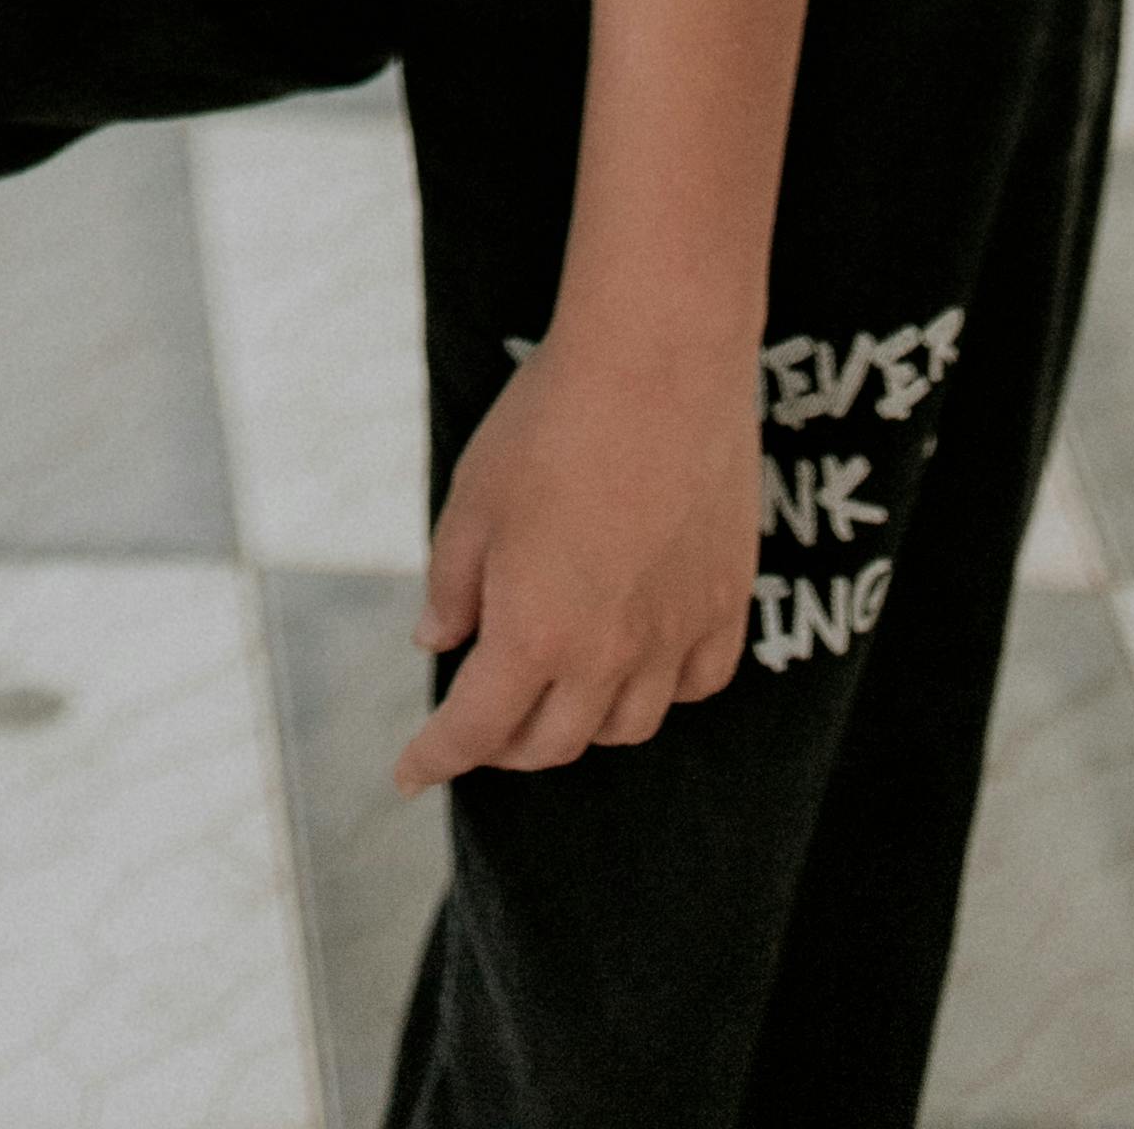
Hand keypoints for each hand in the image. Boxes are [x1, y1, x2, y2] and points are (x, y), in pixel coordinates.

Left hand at [395, 324, 755, 786]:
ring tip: (555, 692)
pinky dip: (660, 692)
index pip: (476, 731)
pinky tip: (638, 663)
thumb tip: (437, 642)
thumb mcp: (473, 499)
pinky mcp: (725, 602)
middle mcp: (608, 655)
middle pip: (553, 743)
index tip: (408, 773)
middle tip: (481, 722)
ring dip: (581, 725)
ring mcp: (675, 634)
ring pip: (627, 727)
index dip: (435, 758)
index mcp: (533, 634)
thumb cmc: (551, 421)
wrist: (659, 359)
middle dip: (505, 745)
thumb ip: (451, 583)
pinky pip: (695, 684)